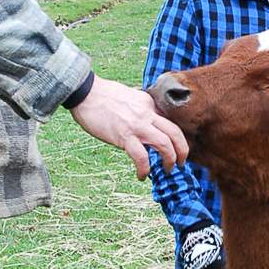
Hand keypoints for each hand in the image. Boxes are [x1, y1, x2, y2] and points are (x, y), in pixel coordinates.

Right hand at [69, 76, 187, 177]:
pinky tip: (141, 176)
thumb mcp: (129, 95)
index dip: (177, 137)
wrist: (85, 92)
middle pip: (175, 133)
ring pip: (165, 144)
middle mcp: (147, 114)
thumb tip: (142, 117)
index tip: (176, 148)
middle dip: (183, 151)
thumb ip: (139, 106)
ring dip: (170, 160)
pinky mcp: (124, 136)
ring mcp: (137, 125)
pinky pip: (141, 156)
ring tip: (167, 170)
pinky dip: (144, 169)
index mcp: (149, 104)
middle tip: (181, 162)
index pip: (170, 121)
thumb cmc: (101, 94)